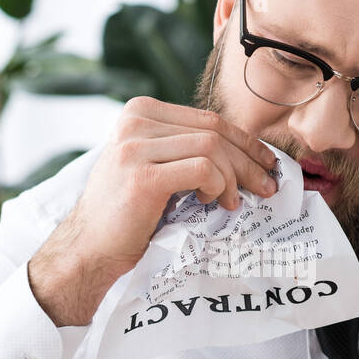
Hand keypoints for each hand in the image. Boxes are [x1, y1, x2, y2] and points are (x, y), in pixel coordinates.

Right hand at [29, 97, 278, 324]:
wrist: (90, 247)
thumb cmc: (127, 212)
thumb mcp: (153, 164)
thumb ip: (184, 148)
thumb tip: (243, 150)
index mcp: (139, 111)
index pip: (207, 118)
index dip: (244, 141)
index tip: (265, 163)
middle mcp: (135, 121)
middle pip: (214, 130)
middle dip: (249, 159)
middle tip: (268, 186)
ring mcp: (136, 146)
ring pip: (212, 147)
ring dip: (234, 177)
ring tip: (233, 202)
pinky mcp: (144, 175)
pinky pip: (203, 169)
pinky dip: (218, 186)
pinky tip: (211, 202)